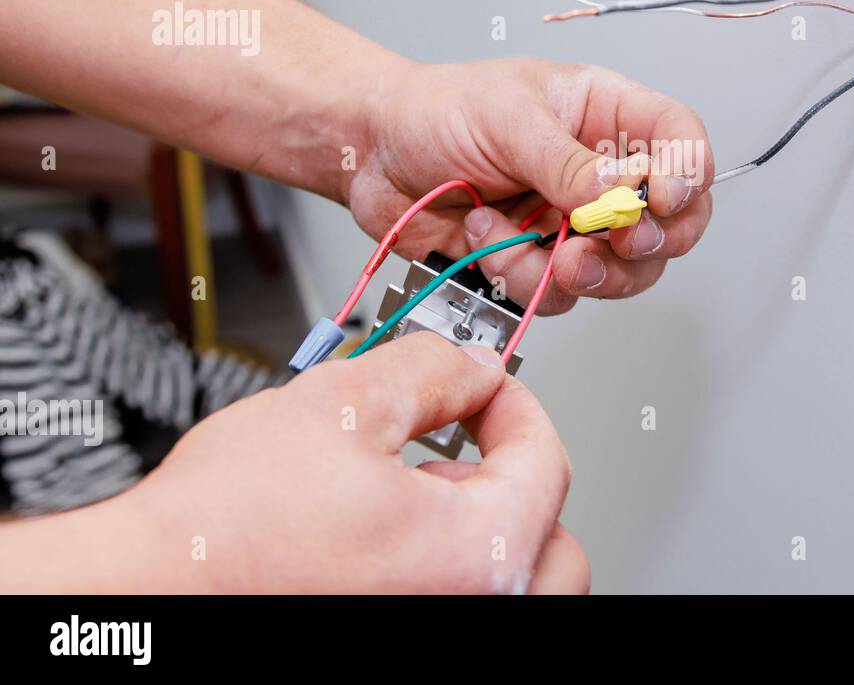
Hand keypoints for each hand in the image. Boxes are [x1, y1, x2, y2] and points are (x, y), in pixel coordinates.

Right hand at [24, 332, 586, 593]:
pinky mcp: (401, 646)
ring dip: (481, 529)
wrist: (143, 592)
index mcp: (477, 556)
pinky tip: (382, 540)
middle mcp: (472, 613)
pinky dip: (444, 568)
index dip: (515, 404)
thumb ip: (431, 371)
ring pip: (509, 583)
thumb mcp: (339, 403)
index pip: (546, 464)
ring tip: (408, 492)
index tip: (486, 387)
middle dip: (511, 480)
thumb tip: (473, 367)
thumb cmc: (223, 530)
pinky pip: (459, 603)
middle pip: (550, 543)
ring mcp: (439, 636)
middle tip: (461, 445)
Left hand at [346, 58, 713, 312]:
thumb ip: (568, 163)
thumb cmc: (437, 111)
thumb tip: (619, 196)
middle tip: (612, 242)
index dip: (687, 176)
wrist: (372, 157)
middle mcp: (601, 174)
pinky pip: (560, 295)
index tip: (658, 200)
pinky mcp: (537, 264)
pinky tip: (485, 237)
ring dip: (580, 270)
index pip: (682, 143)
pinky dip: (522, 277)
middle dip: (644, 243)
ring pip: (623, 273)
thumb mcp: (508, 119)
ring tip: (538, 248)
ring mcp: (573, 224)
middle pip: (673, 223)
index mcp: (607, 116)